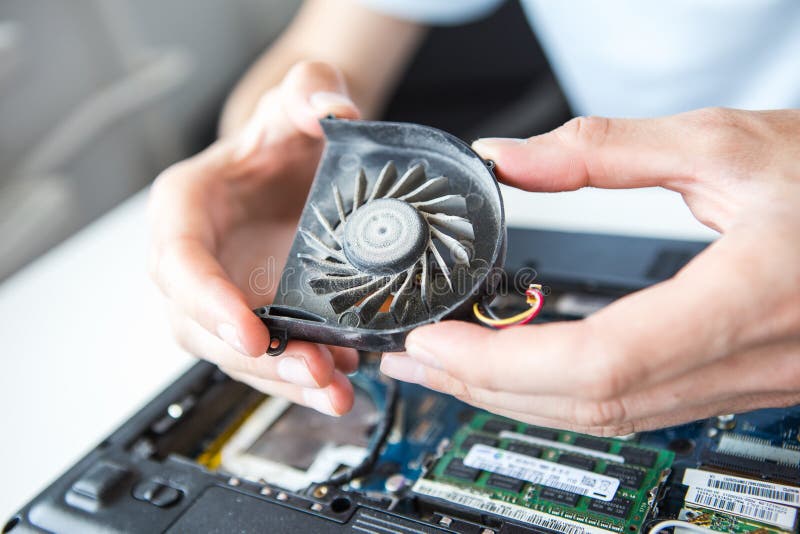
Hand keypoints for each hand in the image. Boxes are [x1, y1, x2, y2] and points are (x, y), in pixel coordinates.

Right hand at [148, 61, 360, 415]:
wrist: (299, 166)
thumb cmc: (283, 136)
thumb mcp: (298, 98)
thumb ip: (310, 91)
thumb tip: (334, 112)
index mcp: (186, 207)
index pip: (179, 260)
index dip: (207, 300)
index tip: (249, 331)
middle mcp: (194, 260)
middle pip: (201, 324)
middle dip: (255, 357)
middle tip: (312, 369)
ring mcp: (223, 294)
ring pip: (233, 354)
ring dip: (281, 378)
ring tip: (335, 389)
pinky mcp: (254, 316)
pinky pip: (266, 358)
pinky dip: (298, 378)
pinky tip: (339, 383)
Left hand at [381, 107, 799, 434]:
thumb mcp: (728, 142)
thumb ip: (607, 150)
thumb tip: (512, 158)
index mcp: (742, 301)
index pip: (599, 360)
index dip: (504, 361)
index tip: (436, 340)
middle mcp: (739, 361)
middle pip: (587, 404)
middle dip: (485, 387)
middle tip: (415, 360)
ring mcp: (736, 383)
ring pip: (606, 417)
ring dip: (514, 397)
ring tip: (448, 368)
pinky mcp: (729, 381)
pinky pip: (632, 406)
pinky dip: (560, 395)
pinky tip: (521, 372)